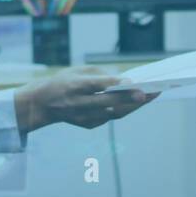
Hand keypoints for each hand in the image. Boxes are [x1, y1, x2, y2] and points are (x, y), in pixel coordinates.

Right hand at [14, 66, 156, 132]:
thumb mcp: (77, 71)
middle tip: (152, 92)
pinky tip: (138, 102)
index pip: (96, 86)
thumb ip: (100, 75)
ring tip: (152, 96)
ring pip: (114, 113)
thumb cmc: (64, 82)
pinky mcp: (88, 125)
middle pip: (109, 103)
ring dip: (134, 105)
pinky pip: (111, 117)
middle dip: (132, 99)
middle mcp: (78, 104)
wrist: (43, 104)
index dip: (115, 85)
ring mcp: (83, 117)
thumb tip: (124, 81)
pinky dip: (125, 109)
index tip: (133, 83)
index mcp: (73, 86)